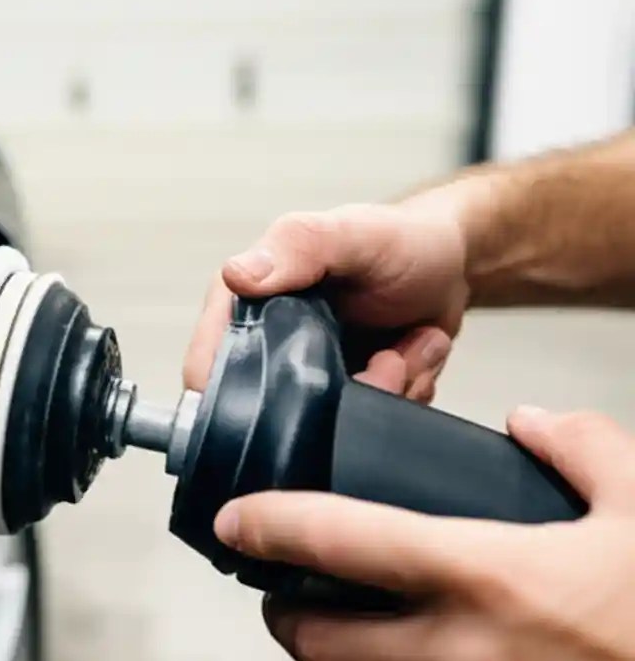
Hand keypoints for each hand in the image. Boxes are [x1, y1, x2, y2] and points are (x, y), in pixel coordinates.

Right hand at [183, 203, 469, 402]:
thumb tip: (237, 276)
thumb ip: (297, 247)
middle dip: (341, 397)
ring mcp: (304, 375)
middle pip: (275, 413)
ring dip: (383, 394)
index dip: (243, 393)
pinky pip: (363, 427)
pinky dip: (400, 399)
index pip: (208, 368)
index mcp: (244, 304)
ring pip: (326, 427)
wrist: (451, 265)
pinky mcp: (342, 397)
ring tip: (406, 351)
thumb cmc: (398, 239)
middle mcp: (265, 343)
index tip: (310, 380)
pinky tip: (412, 361)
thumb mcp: (349, 233)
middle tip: (389, 360)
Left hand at [214, 407, 634, 660]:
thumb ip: (583, 447)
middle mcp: (460, 652)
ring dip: (326, 660)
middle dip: (284, 612)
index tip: (237, 517)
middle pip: (314, 640)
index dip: (270, 525)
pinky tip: (400, 658)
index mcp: (490, 575)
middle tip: (285, 587)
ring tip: (337, 626)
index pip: (341, 541)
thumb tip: (531, 423)